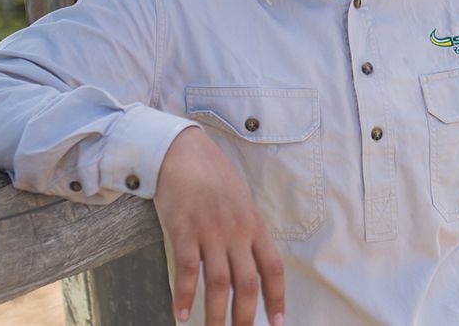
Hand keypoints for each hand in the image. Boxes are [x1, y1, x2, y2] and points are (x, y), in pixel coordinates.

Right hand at [154, 126, 285, 325]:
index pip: (273, 268)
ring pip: (219, 283)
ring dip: (216, 314)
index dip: (277, 298)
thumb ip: (246, 231)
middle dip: (246, 317)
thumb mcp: (240, 202)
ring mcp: (211, 231)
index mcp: (254, 225)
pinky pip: (186, 270)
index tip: (278, 323)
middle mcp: (237, 231)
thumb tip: (250, 261)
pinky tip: (181, 315)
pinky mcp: (184, 230)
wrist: (183, 151)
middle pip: (248, 283)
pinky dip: (184, 296)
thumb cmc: (212, 177)